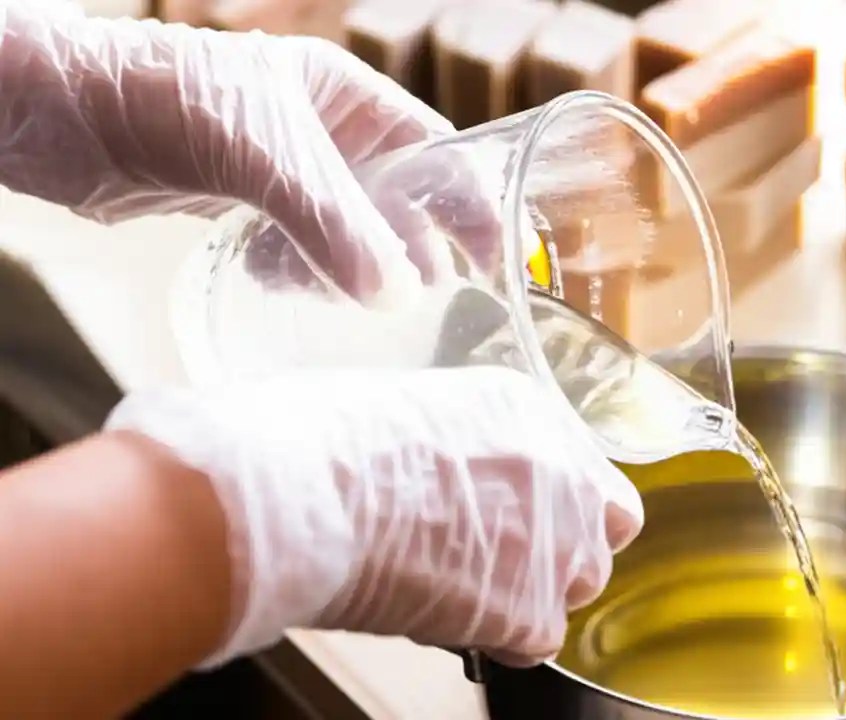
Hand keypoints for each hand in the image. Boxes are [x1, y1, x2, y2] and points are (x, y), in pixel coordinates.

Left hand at [0, 2, 493, 300]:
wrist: (61, 117)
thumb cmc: (168, 103)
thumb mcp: (268, 158)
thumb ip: (334, 225)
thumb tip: (395, 295)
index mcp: (346, 95)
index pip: (433, 150)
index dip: (467, 201)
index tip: (497, 256)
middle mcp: (323, 131)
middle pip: (395, 197)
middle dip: (410, 246)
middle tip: (431, 294)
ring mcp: (283, 169)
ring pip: (347, 231)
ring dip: (350, 267)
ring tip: (343, 291)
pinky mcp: (243, 204)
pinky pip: (296, 248)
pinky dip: (298, 271)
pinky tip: (275, 278)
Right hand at [104, 367, 643, 667]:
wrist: (305, 495)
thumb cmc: (320, 441)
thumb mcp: (406, 404)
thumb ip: (455, 439)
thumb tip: (440, 466)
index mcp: (526, 408)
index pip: (576, 460)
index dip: (546, 494)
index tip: (515, 510)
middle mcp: (561, 468)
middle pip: (604, 521)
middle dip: (563, 540)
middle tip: (504, 554)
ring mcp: (557, 539)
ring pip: (580, 582)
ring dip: (534, 590)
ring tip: (466, 587)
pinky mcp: (532, 608)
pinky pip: (538, 638)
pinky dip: (501, 638)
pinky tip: (450, 616)